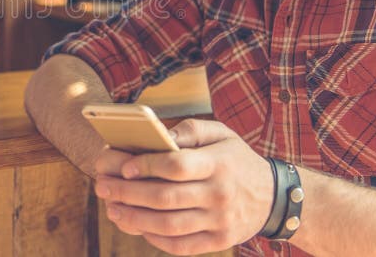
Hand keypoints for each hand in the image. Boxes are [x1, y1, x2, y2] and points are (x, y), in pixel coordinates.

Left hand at [94, 119, 273, 255]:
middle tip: (102, 186)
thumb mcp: (221, 133)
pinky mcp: (218, 241)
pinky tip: (136, 226)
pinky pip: (180, 245)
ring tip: (112, 208)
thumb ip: (190, 130)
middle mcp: (219, 194)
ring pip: (168, 225)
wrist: (273, 197)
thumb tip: (161, 136)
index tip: (123, 166)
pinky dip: (154, 238)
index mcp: (218, 164)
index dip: (146, 166)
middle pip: (166, 197)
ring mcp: (219, 222)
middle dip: (128, 193)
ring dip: (134, 218)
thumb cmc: (236, 159)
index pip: (176, 166)